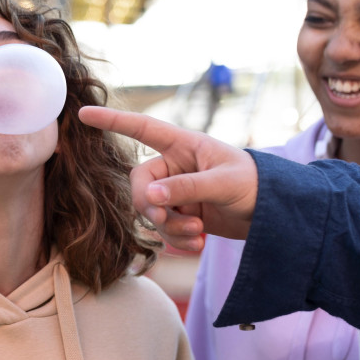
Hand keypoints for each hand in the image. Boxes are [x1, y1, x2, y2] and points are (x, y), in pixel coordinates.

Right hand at [77, 106, 257, 250]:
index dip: (112, 121)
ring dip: (169, 229)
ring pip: (150, 213)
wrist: (275, 214)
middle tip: (169, 222)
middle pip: (139, 185)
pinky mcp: (182, 216)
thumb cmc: (256, 184)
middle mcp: (174, 167)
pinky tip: (199, 244)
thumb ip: (185, 188)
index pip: (142, 128)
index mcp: (184, 145)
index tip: (83, 114)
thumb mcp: (223, 183)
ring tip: (199, 235)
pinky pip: (164, 231)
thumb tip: (147, 197)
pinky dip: (178, 240)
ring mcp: (177, 193)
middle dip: (151, 208)